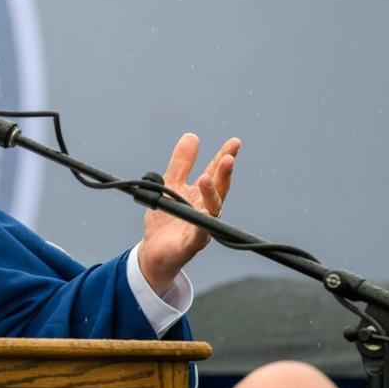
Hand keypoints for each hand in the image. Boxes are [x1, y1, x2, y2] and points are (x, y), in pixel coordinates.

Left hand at [137, 133, 239, 294]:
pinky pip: (198, 234)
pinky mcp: (191, 243)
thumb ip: (181, 163)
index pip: (215, 173)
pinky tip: (201, 216)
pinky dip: (200, 225)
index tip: (234, 142)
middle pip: (219, 189)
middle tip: (228, 158)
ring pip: (212, 210)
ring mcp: (201, 226)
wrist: (154, 251)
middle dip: (224, 174)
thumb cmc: (166, 219)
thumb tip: (192, 136)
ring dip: (211, 194)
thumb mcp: (169, 185)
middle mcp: (205, 210)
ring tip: (205, 179)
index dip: (224, 157)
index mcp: (200, 195)